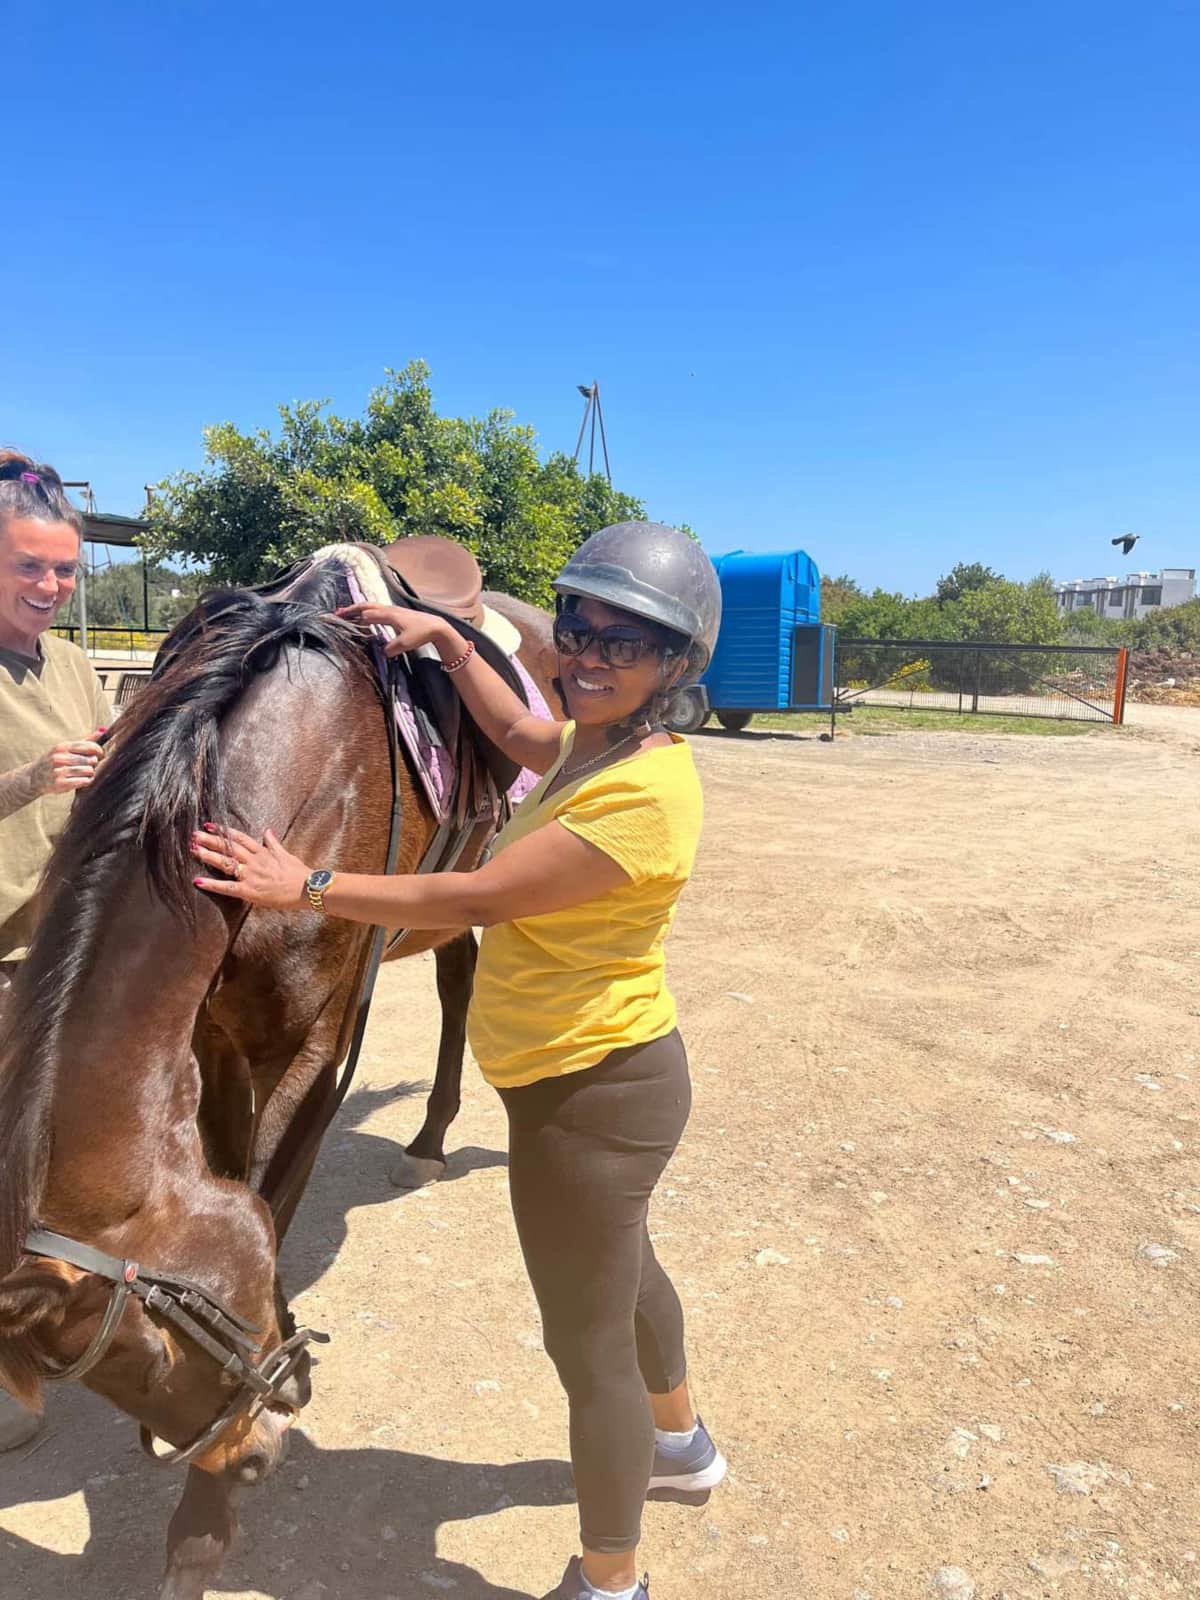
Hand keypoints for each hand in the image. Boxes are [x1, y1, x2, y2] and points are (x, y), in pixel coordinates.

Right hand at [34, 735, 105, 796]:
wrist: (34, 777)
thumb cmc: (55, 761)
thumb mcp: (66, 748)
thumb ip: (85, 741)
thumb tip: (103, 731)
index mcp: (62, 747)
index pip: (90, 746)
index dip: (99, 751)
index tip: (99, 755)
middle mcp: (59, 757)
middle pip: (91, 759)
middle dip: (94, 763)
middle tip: (90, 765)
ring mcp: (59, 771)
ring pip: (89, 771)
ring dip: (91, 773)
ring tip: (86, 773)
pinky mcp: (60, 783)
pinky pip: (84, 781)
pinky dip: (87, 781)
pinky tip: (83, 780)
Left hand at [191, 825, 312, 910]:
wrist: (308, 888)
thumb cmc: (299, 873)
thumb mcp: (286, 854)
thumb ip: (274, 843)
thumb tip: (267, 831)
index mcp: (263, 852)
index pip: (240, 838)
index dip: (225, 831)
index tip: (211, 826)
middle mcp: (254, 861)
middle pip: (229, 847)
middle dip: (211, 840)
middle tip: (194, 834)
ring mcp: (251, 875)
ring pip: (225, 863)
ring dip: (208, 855)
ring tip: (192, 849)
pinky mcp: (250, 891)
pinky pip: (227, 887)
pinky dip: (212, 885)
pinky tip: (197, 881)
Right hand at [336, 603, 453, 659]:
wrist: (436, 627)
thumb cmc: (421, 633)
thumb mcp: (406, 643)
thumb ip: (392, 648)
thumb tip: (381, 652)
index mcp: (389, 615)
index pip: (367, 613)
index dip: (353, 616)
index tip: (340, 620)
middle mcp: (389, 610)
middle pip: (366, 606)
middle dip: (352, 609)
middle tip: (338, 612)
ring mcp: (393, 610)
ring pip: (372, 606)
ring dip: (359, 609)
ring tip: (347, 613)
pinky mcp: (397, 614)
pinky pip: (378, 610)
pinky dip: (368, 612)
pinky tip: (365, 618)